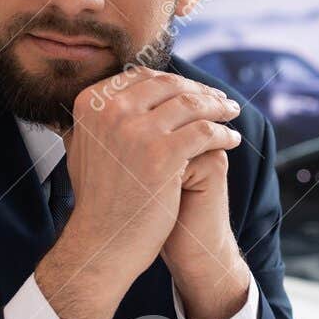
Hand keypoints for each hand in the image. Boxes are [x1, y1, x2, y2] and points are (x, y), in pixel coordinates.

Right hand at [35, 70, 240, 318]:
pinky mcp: (163, 153)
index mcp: (91, 103)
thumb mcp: (86, 144)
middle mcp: (111, 110)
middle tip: (220, 99)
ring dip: (218, 107)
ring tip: (232, 113)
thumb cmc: (99, 198)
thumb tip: (121, 91)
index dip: (174, 82)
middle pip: (170, 86)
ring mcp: (137, 130)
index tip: (193, 89)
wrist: (104, 240)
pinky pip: (205, 132)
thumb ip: (101, 116)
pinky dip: (223, 134)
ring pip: (192, 105)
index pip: (143, 78)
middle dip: (200, 90)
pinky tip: (232, 140)